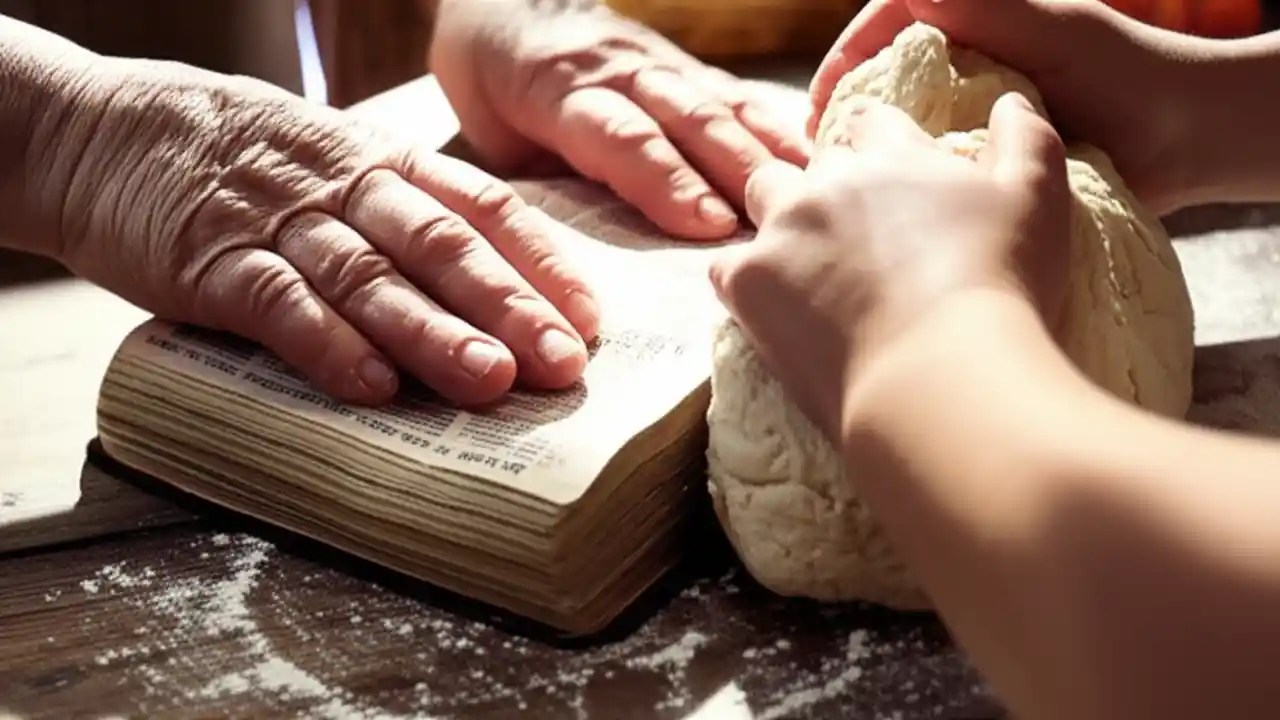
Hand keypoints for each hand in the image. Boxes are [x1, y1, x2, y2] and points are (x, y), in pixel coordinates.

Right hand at [42, 58, 598, 406]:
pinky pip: (276, 303)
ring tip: (491, 380)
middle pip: (439, 242)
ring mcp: (275, 222)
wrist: (93, 128)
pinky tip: (371, 386)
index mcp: (378, 161)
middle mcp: (341, 186)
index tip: (590, 315)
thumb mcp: (327, 161)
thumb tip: (485, 286)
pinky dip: (326, 344)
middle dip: (508, 304)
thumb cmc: (231, 157)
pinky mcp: (208, 260)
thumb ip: (395, 212)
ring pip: (368, 275)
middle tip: (563, 361)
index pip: (477, 205)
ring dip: (434, 331)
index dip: (539, 260)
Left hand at [430, 0, 808, 240]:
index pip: (622, 138)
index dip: (667, 179)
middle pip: (684, 118)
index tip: (708, 224)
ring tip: (810, 190)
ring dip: (765, 148)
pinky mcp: (686, 64)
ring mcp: (659, 63)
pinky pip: (734, 92)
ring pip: (717, 102)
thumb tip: (586, 254)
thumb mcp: (494, 139)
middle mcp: (619, 71)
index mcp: (562, 93)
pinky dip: (773, 122)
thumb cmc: (492, 84)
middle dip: (732, 169)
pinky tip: (813, 152)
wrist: (501, 0)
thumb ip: (542, 185)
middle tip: (771, 218)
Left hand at [711, 93, 1070, 440]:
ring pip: (762, 195)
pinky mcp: (749, 283)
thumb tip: (1011, 102)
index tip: (889, 178)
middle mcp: (830, 181)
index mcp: (894, 155)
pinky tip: (773, 307)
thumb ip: (1027, 138)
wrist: (940, 380)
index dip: (877, 145)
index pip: (870, 121)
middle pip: (815, 160)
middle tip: (855, 234)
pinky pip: (725, 265)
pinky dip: (744, 279)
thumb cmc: (999, 290)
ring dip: (780, 217)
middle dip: (830, 184)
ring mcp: (783, 230)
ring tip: (807, 262)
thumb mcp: (1039, 200)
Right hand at [808, 0, 1203, 214]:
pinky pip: (934, 169)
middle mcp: (968, 64)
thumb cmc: (1126, 73)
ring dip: (870, 151)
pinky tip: (888, 206)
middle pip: (884, 76)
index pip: (889, 22)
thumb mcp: (1050, 28)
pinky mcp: (988, 160)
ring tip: (843, 183)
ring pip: (903, 126)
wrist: (1185, 140)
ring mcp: (976, 113)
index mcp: (976, 21)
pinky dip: (906, 184)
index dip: (846, 57)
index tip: (820, 101)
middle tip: (819, 152)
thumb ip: (981, 6)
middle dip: (846, 109)